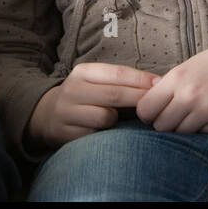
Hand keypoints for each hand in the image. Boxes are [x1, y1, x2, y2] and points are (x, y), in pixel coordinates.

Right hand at [27, 62, 157, 149]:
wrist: (47, 115)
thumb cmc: (84, 96)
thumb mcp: (95, 81)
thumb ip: (120, 81)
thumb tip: (156, 83)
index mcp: (82, 72)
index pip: (117, 73)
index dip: (141, 79)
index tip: (160, 84)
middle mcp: (73, 90)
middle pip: (114, 95)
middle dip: (139, 99)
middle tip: (157, 104)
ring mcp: (67, 112)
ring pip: (105, 117)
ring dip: (119, 120)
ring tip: (122, 120)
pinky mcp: (65, 133)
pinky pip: (95, 136)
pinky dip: (106, 135)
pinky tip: (110, 133)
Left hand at [135, 43, 207, 133]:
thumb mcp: (184, 68)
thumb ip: (165, 87)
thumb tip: (144, 105)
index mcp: (176, 79)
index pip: (146, 109)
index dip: (147, 113)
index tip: (153, 112)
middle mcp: (189, 96)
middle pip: (161, 126)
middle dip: (164, 122)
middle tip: (172, 114)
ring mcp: (205, 110)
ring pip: (180, 133)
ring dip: (182, 126)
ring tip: (191, 113)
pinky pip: (200, 134)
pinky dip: (201, 128)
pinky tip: (206, 114)